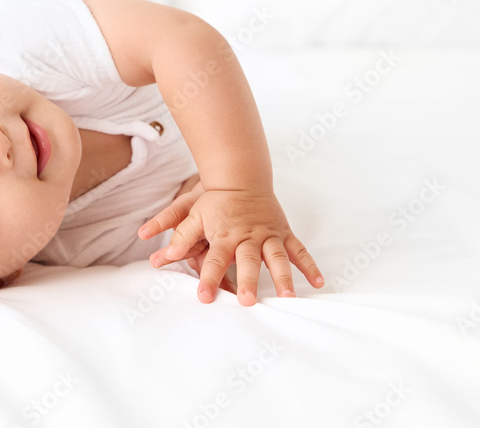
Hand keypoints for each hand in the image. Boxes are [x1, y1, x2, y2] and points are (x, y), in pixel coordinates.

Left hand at [139, 186, 323, 305]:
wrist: (240, 178)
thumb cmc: (214, 202)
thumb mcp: (192, 215)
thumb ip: (180, 237)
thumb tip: (161, 257)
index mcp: (225, 235)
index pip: (214, 260)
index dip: (209, 279)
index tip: (205, 298)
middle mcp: (248, 237)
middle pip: (247, 261)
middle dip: (248, 281)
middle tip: (247, 301)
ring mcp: (268, 235)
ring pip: (277, 258)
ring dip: (283, 277)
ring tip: (287, 297)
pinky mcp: (283, 232)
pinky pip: (298, 250)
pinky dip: (309, 265)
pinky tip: (318, 282)